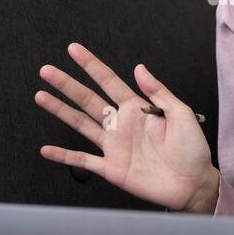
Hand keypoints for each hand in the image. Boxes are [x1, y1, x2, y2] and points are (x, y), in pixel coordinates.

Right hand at [35, 42, 213, 211]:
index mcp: (137, 108)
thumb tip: (140, 68)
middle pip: (87, 99)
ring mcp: (114, 146)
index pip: (109, 81)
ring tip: (41, 96)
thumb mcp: (181, 114)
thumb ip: (159, 92)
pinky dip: (64, 156)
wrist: (193, 184)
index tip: (74, 50)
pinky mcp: (111, 169)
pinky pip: (83, 160)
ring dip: (60, 110)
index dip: (91, 65)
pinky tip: (47, 149)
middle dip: (66, 84)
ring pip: (80, 124)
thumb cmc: (192, 150)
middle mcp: (121, 124)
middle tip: (46, 71)